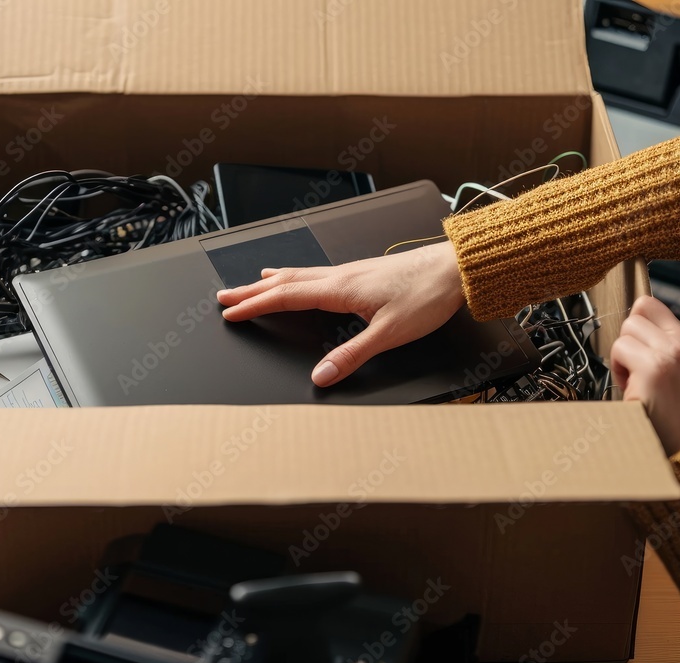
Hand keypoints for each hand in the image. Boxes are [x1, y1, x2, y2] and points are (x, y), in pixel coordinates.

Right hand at [216, 242, 465, 386]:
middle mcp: (340, 276)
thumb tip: (321, 376)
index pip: (286, 298)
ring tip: (252, 283)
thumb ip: (353, 356)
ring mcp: (350, 272)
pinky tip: (301, 277)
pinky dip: (295, 276)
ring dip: (270, 281)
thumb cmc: (428, 296)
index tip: (231, 312)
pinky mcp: (362, 273)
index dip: (255, 306)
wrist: (455, 268)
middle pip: (285, 282)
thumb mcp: (389, 334)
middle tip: (225, 296)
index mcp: (340, 289)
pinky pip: (316, 273)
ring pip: (299, 274)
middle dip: (252, 291)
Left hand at [611, 296, 679, 456]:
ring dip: (622, 357)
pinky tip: (630, 390)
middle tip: (633, 367)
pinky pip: (618, 353)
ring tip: (633, 381)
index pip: (652, 306)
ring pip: (624, 334)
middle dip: (629, 341)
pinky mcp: (650, 373)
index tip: (633, 339)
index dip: (635, 321)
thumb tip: (660, 341)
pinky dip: (618, 371)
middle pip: (634, 317)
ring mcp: (665, 358)